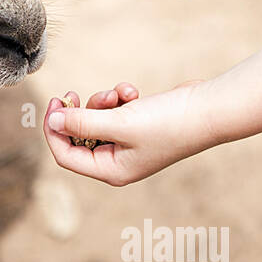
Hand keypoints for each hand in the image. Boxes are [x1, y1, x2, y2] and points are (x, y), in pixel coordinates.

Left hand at [43, 80, 208, 184]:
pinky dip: (120, 99)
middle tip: (73, 92)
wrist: (208, 110)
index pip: (66, 156)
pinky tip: (132, 90)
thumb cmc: (167, 123)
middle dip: (81, 112)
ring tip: (119, 93)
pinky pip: (116, 111)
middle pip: (80, 137)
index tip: (53, 104)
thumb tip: (52, 121)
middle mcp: (118, 162)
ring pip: (97, 120)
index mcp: (111, 171)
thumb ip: (82, 122)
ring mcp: (130, 144)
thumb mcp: (119, 123)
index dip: (54, 131)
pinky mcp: (140, 126)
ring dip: (103, 102)